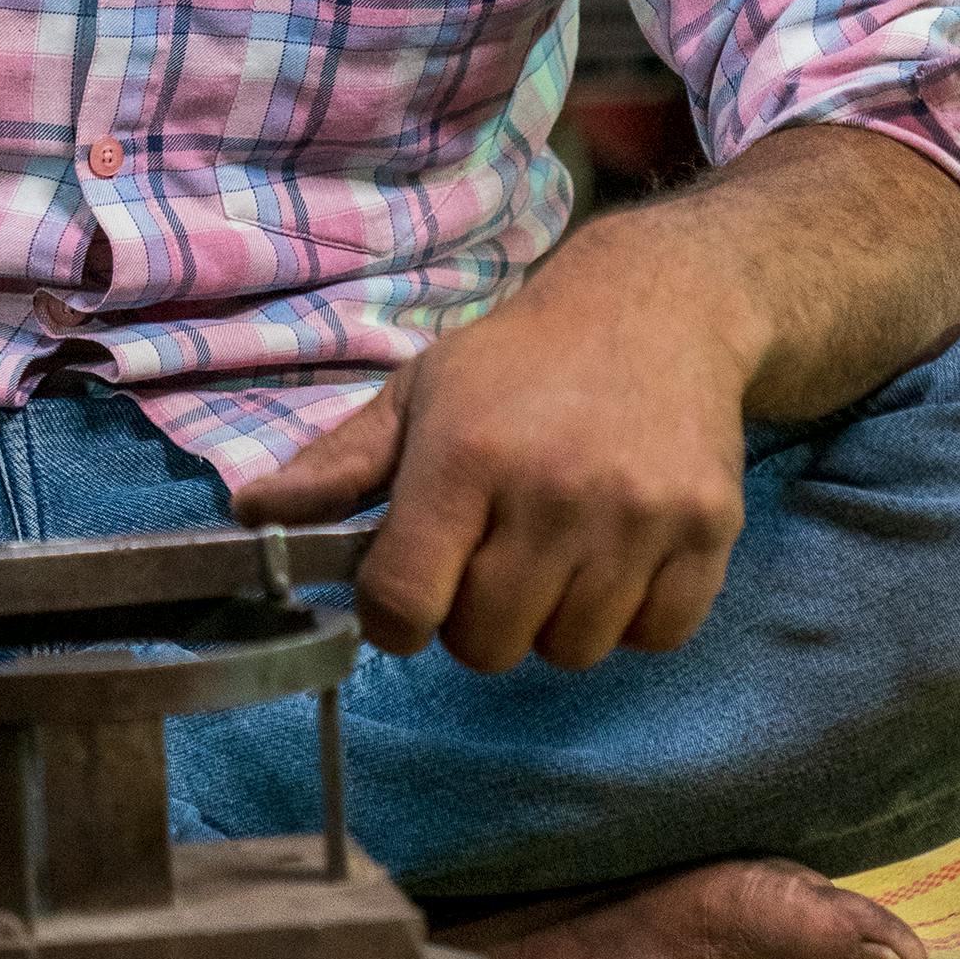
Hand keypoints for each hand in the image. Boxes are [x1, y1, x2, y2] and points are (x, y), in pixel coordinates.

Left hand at [239, 220, 757, 673]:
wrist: (660, 307)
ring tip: (555, 550)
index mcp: (465, 457)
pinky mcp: (709, 532)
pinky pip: (654, 637)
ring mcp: (638, 517)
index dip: (392, 615)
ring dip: (552, 620)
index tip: (407, 590)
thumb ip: (337, 466)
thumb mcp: (418, 393)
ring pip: (570, 651)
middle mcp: (553, 492)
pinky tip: (617, 556)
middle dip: (474, 619)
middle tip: (490, 558)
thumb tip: (250, 516)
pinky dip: (630, 617)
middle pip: (486, 644)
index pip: (405, 603)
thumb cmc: (520, 361)